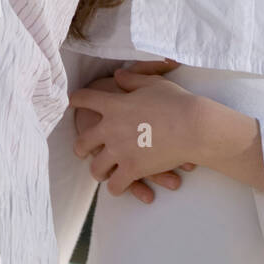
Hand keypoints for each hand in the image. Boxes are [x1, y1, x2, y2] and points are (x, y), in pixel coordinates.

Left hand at [73, 60, 195, 204]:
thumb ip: (131, 79)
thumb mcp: (151, 83)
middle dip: (81, 147)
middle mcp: (110, 129)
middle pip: (83, 141)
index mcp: (113, 105)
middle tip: (83, 151)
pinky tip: (119, 186)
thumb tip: (117, 75)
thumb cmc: (175, 101)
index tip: (71, 102)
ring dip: (98, 170)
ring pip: (96, 168)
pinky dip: (116, 187)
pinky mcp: (131, 170)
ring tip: (101, 172)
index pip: (85, 100)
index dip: (76, 100)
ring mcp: (119, 151)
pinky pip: (114, 186)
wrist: (192, 126)